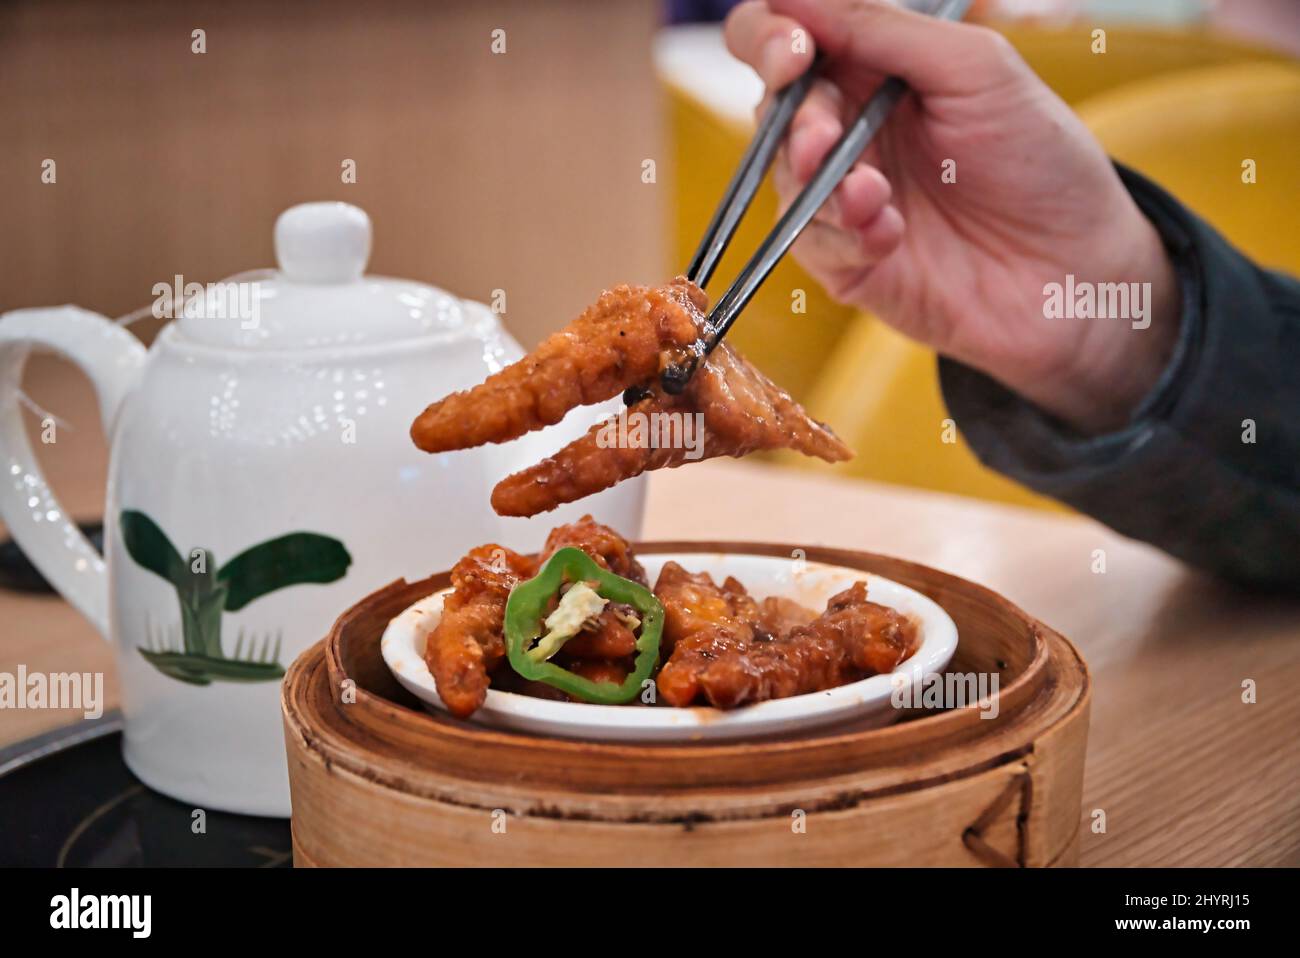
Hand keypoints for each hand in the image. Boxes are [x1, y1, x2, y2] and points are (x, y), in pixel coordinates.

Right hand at [725, 0, 1180, 433]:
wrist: (1077, 270)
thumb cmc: (1040, 160)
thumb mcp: (973, 68)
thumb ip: (879, 27)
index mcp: (873, 68)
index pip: (784, 36)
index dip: (769, 36)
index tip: (794, 51)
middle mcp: (848, 128)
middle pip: (773, 109)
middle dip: (797, 121)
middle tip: (825, 141)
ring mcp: (841, 198)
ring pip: (782, 180)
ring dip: (821, 184)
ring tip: (875, 197)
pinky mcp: (845, 261)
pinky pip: (809, 242)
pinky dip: (845, 234)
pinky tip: (891, 234)